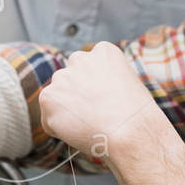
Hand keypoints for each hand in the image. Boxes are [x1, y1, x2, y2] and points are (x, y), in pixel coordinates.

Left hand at [37, 42, 166, 163]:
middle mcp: (79, 58)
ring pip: (58, 99)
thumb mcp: (129, 86)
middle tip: (94, 117)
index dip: (96, 90)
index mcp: (103, 52)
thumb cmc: (137, 116)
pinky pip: (49, 120)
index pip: (89, 68)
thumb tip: (92, 96)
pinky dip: (60, 130)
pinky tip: (79, 133)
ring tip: (89, 125)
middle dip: (77, 97)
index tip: (106, 102)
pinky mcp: (48, 98)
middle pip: (70, 80)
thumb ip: (107, 82)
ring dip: (67, 113)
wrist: (130, 132)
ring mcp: (61, 78)